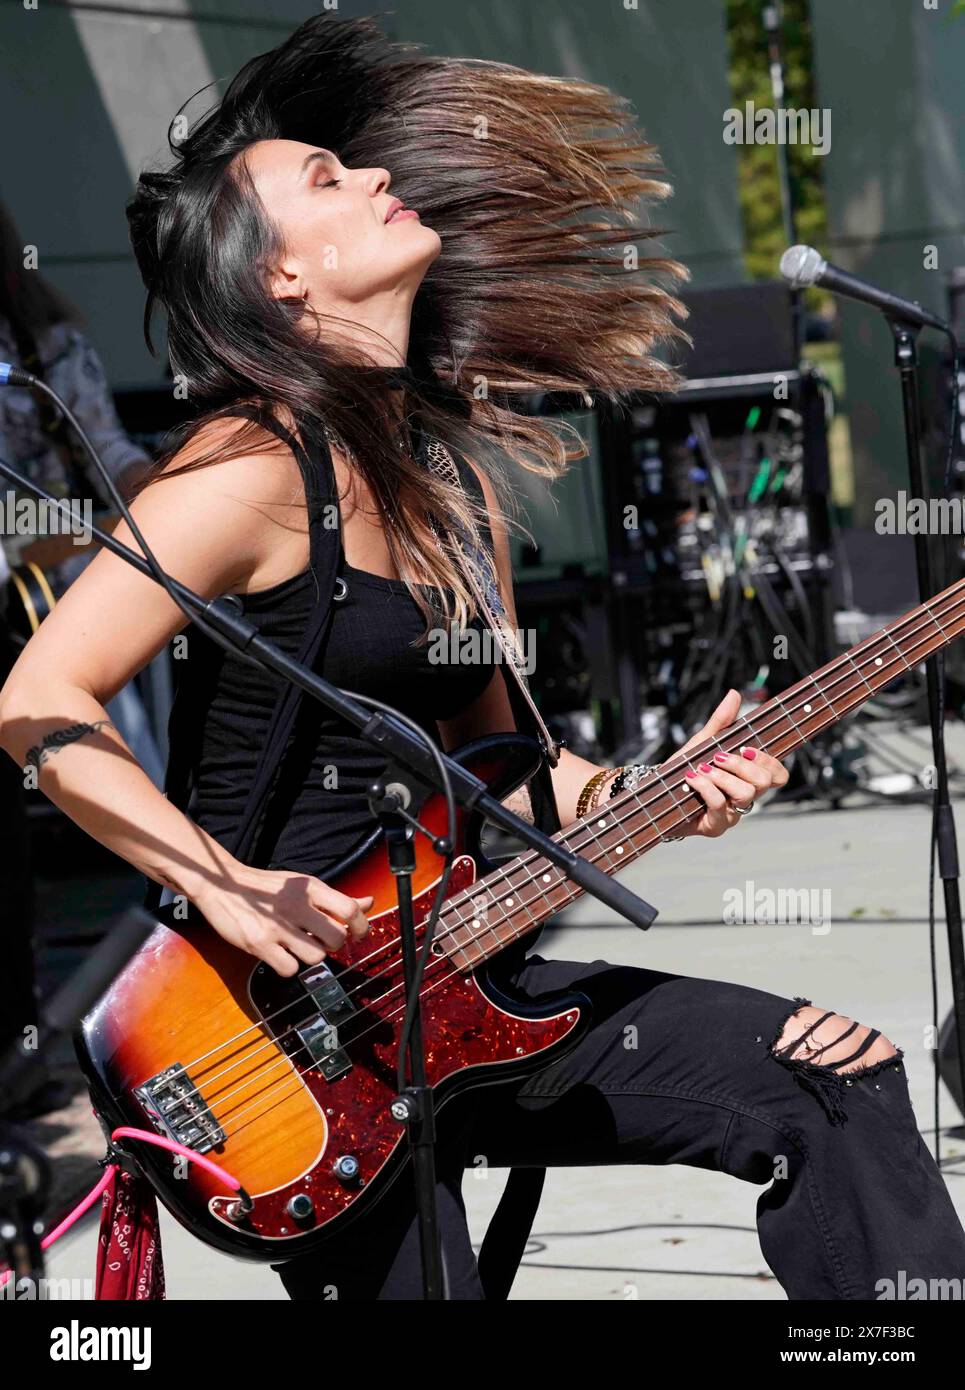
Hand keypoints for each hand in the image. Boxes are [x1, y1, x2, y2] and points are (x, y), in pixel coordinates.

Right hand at [192, 861, 373, 976]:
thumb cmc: (268, 889)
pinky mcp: (260, 943)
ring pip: (316, 957)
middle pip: (337, 939)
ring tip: (296, 944)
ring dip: (309, 956)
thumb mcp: (303, 886)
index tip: (360, 934)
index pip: (349, 909)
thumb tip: (369, 903)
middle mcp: (296, 905)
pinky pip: (290, 969)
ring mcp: (277, 926)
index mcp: (310, 888)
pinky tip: (280, 954)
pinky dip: (288, 966)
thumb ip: (336, 898)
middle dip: (333, 944)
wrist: (223, 885)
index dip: (362, 926)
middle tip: (320, 940)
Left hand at [673, 689, 788, 838]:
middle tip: (717, 757)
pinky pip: (719, 805)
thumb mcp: (703, 742)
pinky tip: (692, 778)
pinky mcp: (715, 826)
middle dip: (740, 764)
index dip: (769, 761)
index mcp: (747, 780)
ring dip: (722, 776)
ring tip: (701, 769)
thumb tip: (735, 694)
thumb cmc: (684, 768)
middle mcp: (744, 800)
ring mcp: (731, 815)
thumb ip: (721, 721)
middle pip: (764, 782)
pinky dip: (705, 787)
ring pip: (745, 794)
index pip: (778, 775)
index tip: (745, 749)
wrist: (656, 792)